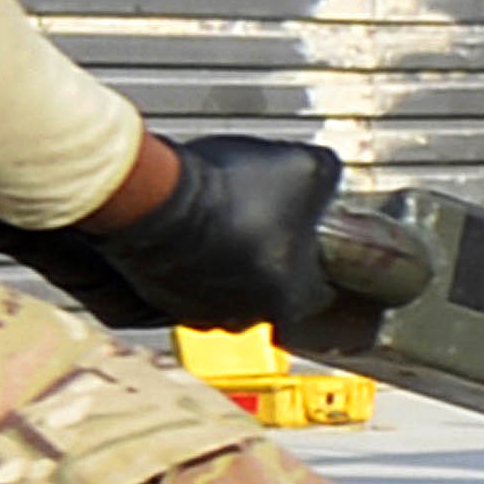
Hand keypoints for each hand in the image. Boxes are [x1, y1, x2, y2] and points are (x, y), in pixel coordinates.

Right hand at [35, 134, 346, 333]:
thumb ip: (328, 178)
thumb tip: (327, 175)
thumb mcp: (308, 167)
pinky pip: (184, 280)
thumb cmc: (230, 193)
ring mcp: (196, 310)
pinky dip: (189, 257)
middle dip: (270, 252)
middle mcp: (243, 315)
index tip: (312, 229)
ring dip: (227, 255)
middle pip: (270, 286)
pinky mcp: (157, 298)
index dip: (318, 253)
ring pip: (225, 284)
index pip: (321, 287)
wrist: (155, 198)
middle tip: (265, 214)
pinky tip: (190, 224)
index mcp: (290, 298)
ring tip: (222, 213)